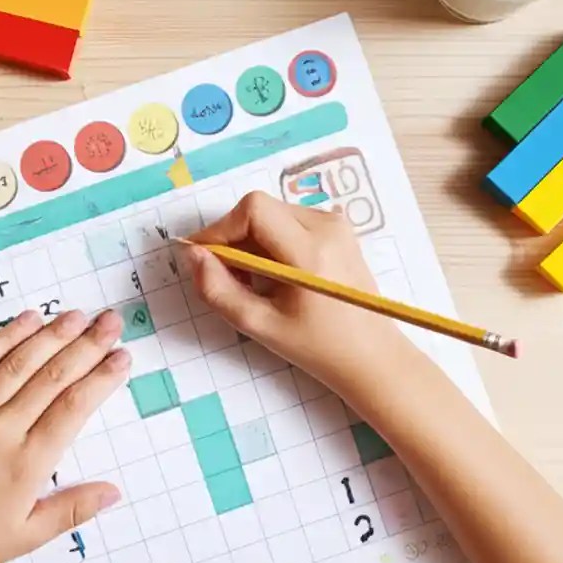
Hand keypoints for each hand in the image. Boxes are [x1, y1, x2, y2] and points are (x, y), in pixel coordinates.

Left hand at [0, 309, 129, 562]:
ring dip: (51, 334)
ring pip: (18, 362)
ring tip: (77, 315)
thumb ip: (72, 510)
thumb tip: (113, 491)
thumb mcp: (26, 536)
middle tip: (110, 322)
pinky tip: (25, 321)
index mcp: (26, 464)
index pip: (73, 407)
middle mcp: (0, 429)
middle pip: (52, 376)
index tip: (122, 357)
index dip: (101, 378)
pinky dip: (3, 338)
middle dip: (86, 345)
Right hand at [183, 192, 417, 398]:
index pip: (254, 209)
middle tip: (227, 276)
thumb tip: (193, 255)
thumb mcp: (259, 324)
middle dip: (234, 236)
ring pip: (272, 213)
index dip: (221, 228)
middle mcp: (327, 227)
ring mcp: (336, 224)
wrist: (370, 354)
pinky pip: (289, 220)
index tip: (205, 257)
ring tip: (252, 280)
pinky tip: (273, 274)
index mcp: (310, 251)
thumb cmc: (316, 346)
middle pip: (260, 208)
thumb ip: (217, 289)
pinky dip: (270, 240)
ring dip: (251, 240)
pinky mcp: (338, 229)